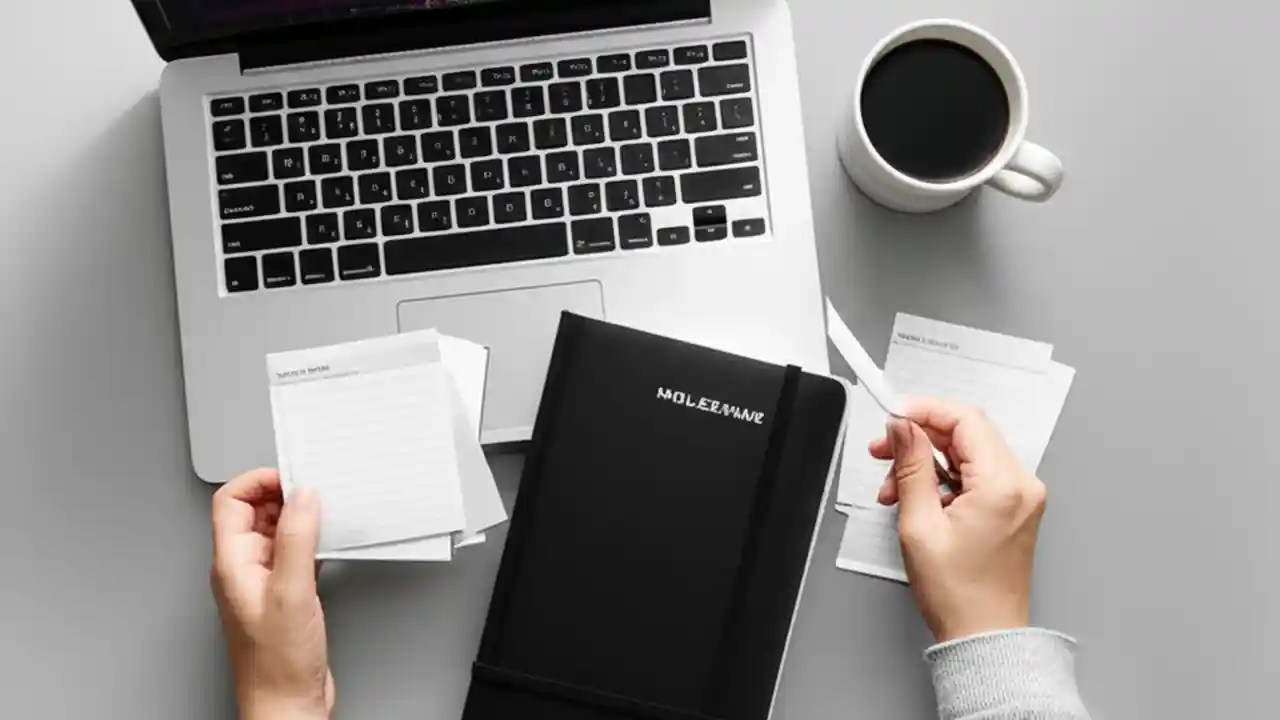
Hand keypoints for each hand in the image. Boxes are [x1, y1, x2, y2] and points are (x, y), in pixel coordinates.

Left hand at [211, 469, 333, 719]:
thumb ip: (296, 538)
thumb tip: (303, 495)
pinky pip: (293, 552)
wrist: (287, 704)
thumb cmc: (278, 664)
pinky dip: (310, 540)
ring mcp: (263, 580)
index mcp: (232, 563)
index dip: (260, 481)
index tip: (293, 476)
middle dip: (284, 494)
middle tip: (315, 491)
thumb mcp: (291, 592)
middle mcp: (243, 568)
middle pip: (254, 511)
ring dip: (299, 517)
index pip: (231, 500)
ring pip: (276, 530)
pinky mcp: (285, 593)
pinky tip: (329, 543)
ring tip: (326, 514)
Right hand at [870, 399, 1045, 642]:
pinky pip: (976, 474)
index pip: (965, 420)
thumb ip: (911, 466)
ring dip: (927, 461)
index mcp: (1003, 485)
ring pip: (968, 453)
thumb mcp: (920, 524)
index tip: (894, 415)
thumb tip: (902, 428)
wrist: (984, 635)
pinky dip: (943, 478)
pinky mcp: (1013, 507)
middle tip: (883, 450)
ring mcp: (1020, 496)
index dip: (924, 411)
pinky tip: (917, 497)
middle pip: (967, 433)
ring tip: (895, 487)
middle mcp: (1021, 485)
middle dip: (920, 437)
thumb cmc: (959, 594)